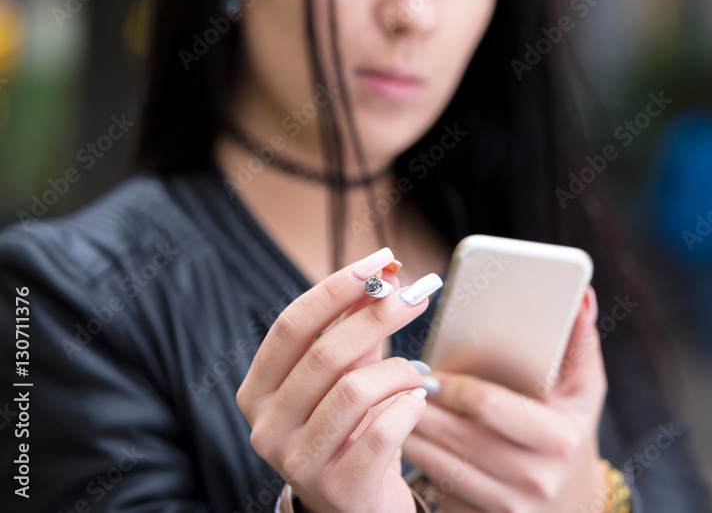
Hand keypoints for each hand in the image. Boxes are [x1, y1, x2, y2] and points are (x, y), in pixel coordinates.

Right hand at [236, 247, 440, 512]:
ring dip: (397, 372)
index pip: (292, 326)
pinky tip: (417, 401)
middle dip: (378, 316)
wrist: (359, 501)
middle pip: (325, 353)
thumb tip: (387, 272)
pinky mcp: (337, 487)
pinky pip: (381, 432)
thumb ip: (358, 325)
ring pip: (354, 391)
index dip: (337, 288)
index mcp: (257, 390)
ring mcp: (296, 462)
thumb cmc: (351, 428)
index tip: (379, 260)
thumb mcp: (347, 372)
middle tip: (417, 296)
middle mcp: (265, 427)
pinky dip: (408, 407)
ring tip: (414, 375)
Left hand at [403, 286, 608, 511]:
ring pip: (440, 465)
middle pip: (457, 436)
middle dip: (422, 407)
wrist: (574, 505)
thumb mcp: (585, 391)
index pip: (488, 405)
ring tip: (393, 408)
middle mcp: (535, 477)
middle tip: (400, 384)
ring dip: (411, 434)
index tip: (432, 372)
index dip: (453, 386)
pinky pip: (440, 491)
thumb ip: (581, 342)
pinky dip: (419, 466)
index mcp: (558, 437)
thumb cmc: (571, 433)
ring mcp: (509, 506)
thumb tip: (582, 294)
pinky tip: (406, 444)